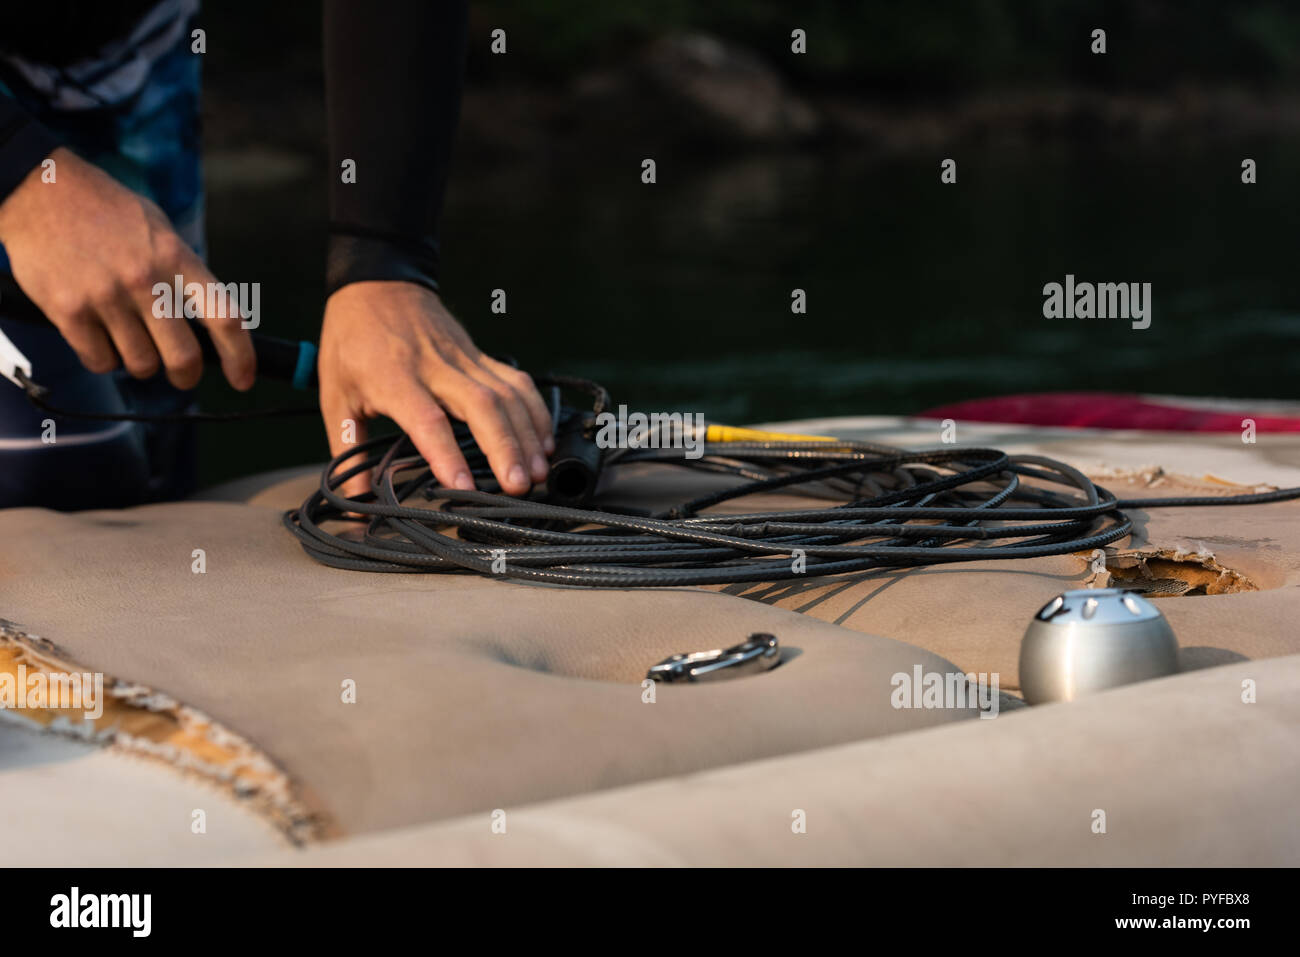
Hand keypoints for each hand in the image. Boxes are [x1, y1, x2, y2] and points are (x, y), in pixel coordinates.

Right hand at [0, 147, 254, 389]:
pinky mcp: (68, 310)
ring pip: (141, 365)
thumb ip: (184, 274)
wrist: (39, 190)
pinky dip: (103, 358)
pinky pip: (100, 361)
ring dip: (140, 363)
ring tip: (129, 337)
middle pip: (184, 357)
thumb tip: (212, 326)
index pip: (224, 318)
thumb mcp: (159, 229)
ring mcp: (106, 296)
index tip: (243, 379)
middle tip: (182, 374)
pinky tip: (98, 335)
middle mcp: (145, 279)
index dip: (240, 356)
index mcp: (176, 258)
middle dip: (187, 375)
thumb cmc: (107, 213)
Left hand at [318, 280, 553, 496]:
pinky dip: (534, 412)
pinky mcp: (481, 354)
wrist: (376, 283)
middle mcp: (435, 367)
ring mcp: (464, 358)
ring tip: (537, 472)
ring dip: (526, 434)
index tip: (461, 486)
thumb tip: (354, 501)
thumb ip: (347, 447)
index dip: (446, 453)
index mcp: (394, 378)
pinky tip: (543, 440)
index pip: (427, 419)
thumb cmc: (352, 341)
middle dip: (505, 448)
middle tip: (518, 485)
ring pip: (505, 395)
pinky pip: (516, 382)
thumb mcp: (336, 393)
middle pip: (481, 406)